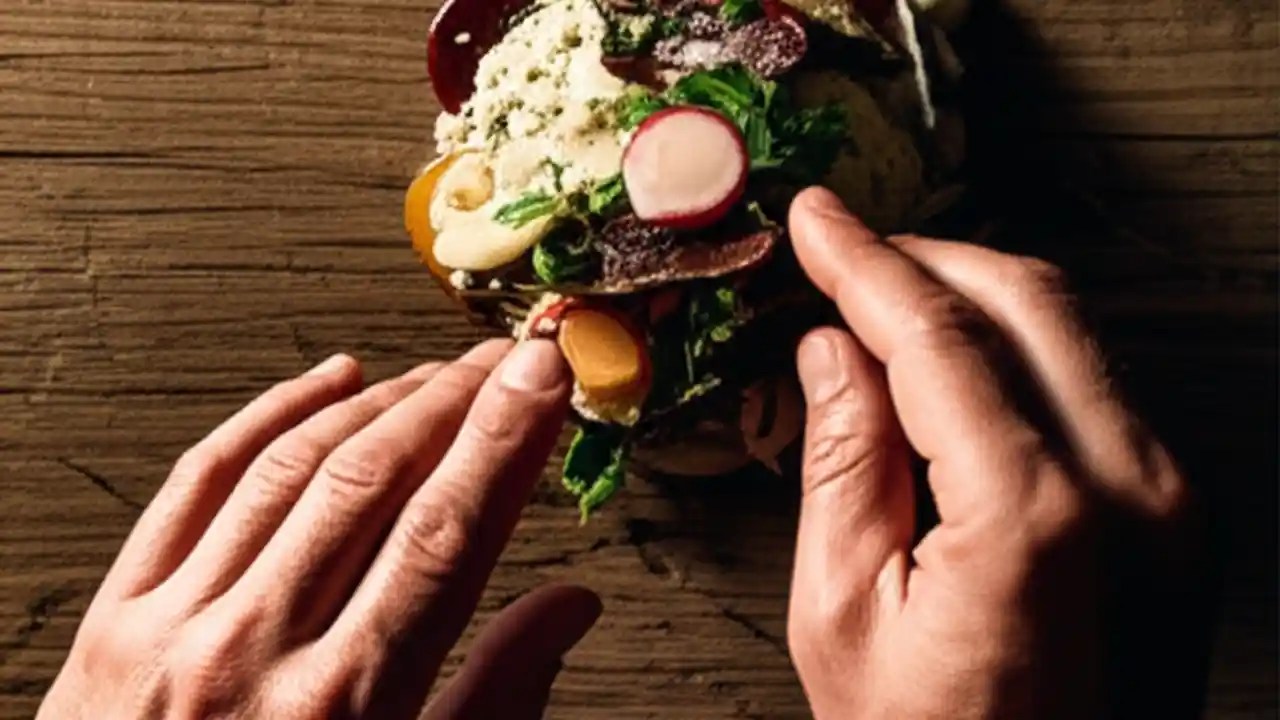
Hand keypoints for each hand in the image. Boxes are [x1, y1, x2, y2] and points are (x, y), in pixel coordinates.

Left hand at [39, 339, 597, 719]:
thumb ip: (498, 699)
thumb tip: (569, 607)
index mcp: (345, 710)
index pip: (446, 535)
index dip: (505, 440)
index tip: (543, 375)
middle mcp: (253, 656)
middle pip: (373, 483)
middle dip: (455, 402)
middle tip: (506, 359)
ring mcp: (173, 629)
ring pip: (291, 468)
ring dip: (379, 403)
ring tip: (440, 373)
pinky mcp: (115, 618)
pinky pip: (196, 482)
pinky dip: (268, 415)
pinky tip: (328, 381)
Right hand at [786, 189, 1205, 718]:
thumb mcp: (844, 616)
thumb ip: (841, 461)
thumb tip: (833, 352)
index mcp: (1035, 518)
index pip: (936, 335)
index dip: (862, 262)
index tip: (815, 223)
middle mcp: (1132, 492)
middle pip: (1024, 301)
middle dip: (925, 258)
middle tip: (845, 256)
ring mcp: (1171, 504)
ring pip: (1070, 334)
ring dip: (973, 303)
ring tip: (884, 314)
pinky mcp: (1178, 519)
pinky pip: (1093, 389)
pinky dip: (1017, 357)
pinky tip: (952, 375)